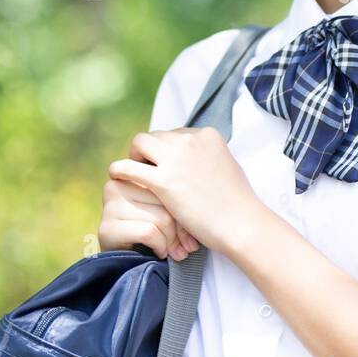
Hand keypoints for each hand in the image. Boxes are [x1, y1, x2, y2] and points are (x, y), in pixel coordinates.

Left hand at [107, 128, 263, 255]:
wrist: (240, 223)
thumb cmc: (237, 202)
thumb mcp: (226, 165)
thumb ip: (207, 156)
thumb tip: (193, 158)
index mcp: (207, 135)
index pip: (176, 133)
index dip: (167, 149)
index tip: (164, 163)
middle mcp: (190, 140)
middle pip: (157, 136)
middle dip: (150, 151)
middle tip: (147, 169)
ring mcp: (176, 159)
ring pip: (140, 143)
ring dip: (135, 155)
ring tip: (134, 173)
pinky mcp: (163, 181)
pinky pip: (129, 167)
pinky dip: (120, 169)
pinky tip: (117, 176)